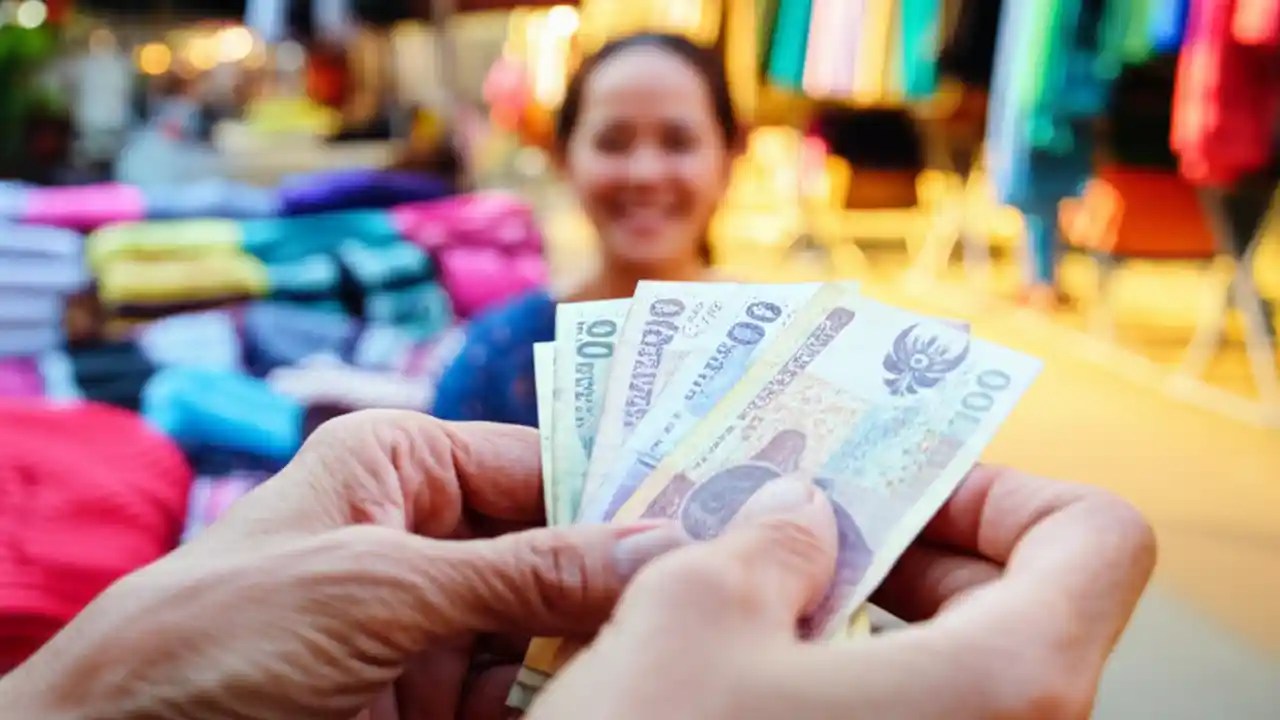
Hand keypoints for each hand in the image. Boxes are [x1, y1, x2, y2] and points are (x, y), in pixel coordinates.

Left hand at [0, 411, 686, 719]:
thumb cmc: (221, 632)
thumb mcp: (379, 587)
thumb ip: (523, 572)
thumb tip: (656, 546)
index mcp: (402, 466)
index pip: (544, 464)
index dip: (626, 489)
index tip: (715, 509)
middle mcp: (426, 538)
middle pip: (560, 551)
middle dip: (625, 576)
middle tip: (719, 588)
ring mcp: (431, 625)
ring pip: (551, 631)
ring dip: (604, 646)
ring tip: (682, 647)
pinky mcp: (429, 701)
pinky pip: (521, 695)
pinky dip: (563, 700)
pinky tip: (615, 693)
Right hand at [531, 466, 1156, 719]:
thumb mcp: (695, 610)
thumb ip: (769, 536)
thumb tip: (800, 514)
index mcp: (1005, 683)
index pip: (1094, 539)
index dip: (1000, 489)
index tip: (892, 489)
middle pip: (1026, 607)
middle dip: (913, 549)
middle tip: (808, 527)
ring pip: (959, 678)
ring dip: (871, 619)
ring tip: (765, 599)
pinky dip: (855, 686)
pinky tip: (758, 679)